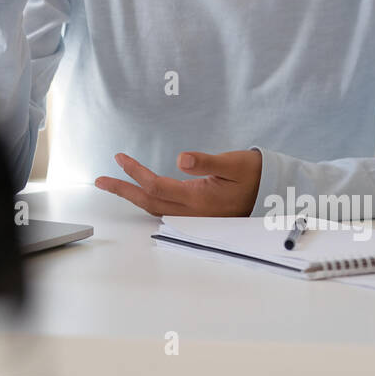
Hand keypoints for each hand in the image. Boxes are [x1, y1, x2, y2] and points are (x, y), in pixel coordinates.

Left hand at [95, 149, 261, 216]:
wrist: (275, 192)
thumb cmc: (254, 174)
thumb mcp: (233, 162)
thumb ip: (207, 162)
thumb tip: (182, 159)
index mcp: (199, 199)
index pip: (157, 186)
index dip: (136, 173)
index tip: (120, 158)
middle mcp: (194, 212)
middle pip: (149, 202)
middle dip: (123, 190)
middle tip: (99, 180)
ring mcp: (195, 217)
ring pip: (155, 208)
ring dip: (133, 196)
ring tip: (114, 185)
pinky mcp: (198, 215)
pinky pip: (165, 210)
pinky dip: (148, 201)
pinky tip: (141, 194)